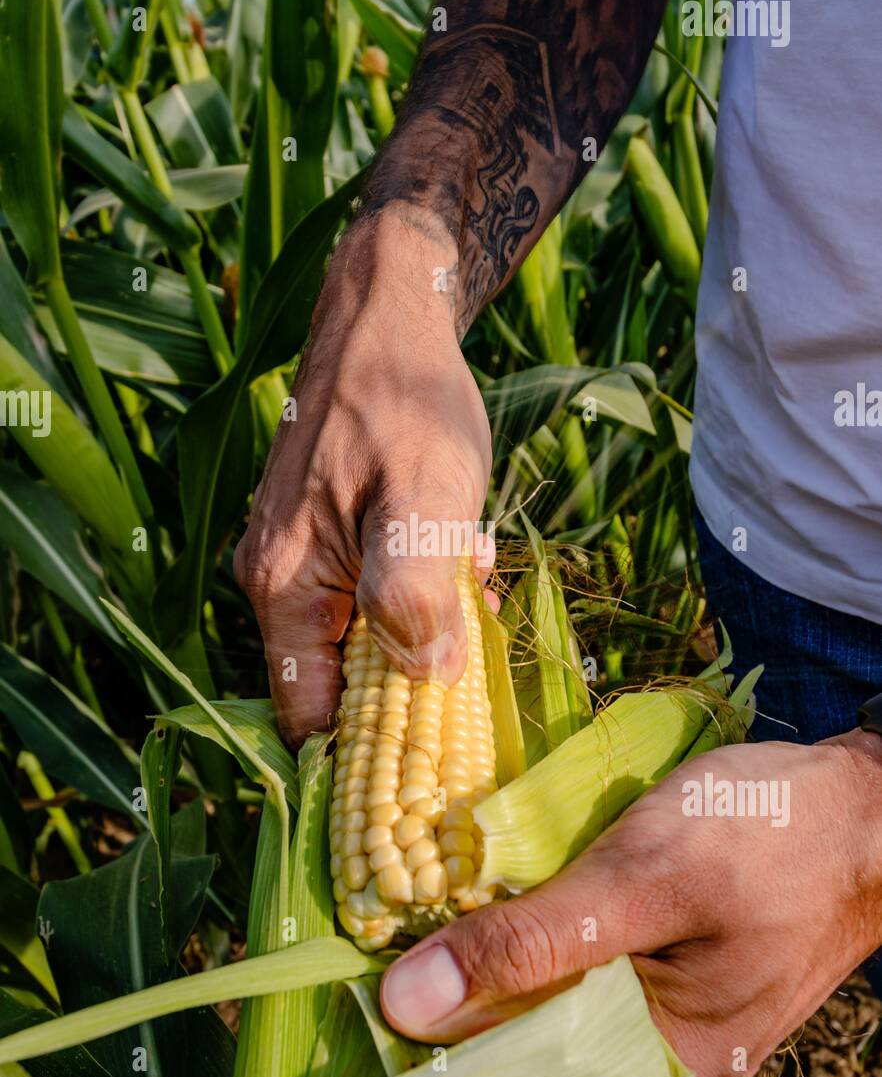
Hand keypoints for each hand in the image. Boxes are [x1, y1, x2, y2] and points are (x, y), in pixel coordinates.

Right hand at [234, 209, 491, 746]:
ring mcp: (302, 560)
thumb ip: (413, 596)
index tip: (439, 760)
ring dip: (427, 631)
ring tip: (477, 586)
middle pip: (338, 683)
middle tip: (478, 657)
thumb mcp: (423, 500)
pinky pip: (373, 597)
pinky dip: (423, 593)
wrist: (389, 316)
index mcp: (283, 587)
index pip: (306, 715)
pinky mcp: (330, 539)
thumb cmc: (405, 401)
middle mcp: (278, 583)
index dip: (367, 752)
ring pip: (364, 640)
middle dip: (413, 681)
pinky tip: (465, 557)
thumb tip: (425, 685)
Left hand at [380, 728, 881, 1076]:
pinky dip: (526, 953)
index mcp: (653, 1073)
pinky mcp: (656, 983)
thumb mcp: (641, 878)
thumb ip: (529, 943)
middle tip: (375, 949)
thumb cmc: (768, 838)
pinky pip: (571, 987)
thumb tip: (405, 1002)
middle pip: (515, 1059)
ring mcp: (656, 1027)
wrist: (862, 810)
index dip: (421, 1056)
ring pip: (539, 1018)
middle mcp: (650, 1071)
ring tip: (420, 925)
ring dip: (482, 973)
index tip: (354, 1004)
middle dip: (445, 1010)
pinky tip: (487, 916)